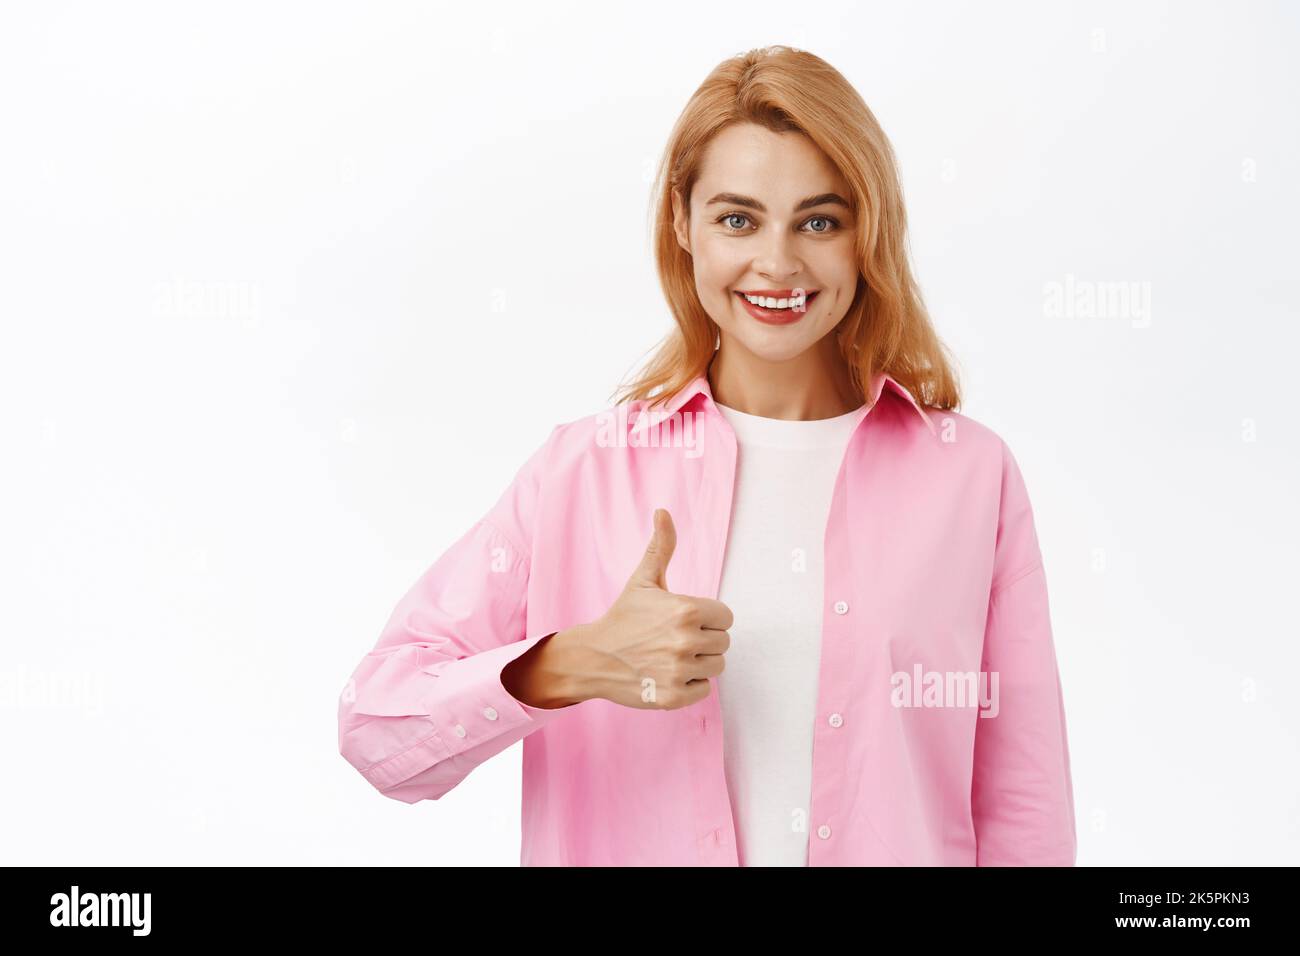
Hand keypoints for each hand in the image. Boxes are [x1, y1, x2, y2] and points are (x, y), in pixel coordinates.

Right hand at [574, 508, 732, 709]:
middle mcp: (685, 641)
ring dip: (698, 663)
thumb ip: (661, 546)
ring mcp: (678, 671)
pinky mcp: (673, 697)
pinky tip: (667, 675)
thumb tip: (663, 511)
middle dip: (704, 641)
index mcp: (686, 610)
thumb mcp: (643, 580)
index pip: (726, 618)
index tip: (684, 620)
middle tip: (674, 639)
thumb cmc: (623, 617)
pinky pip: (704, 690)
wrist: (593, 657)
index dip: (708, 618)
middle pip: (724, 643)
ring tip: (670, 656)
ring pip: (716, 667)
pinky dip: (689, 686)